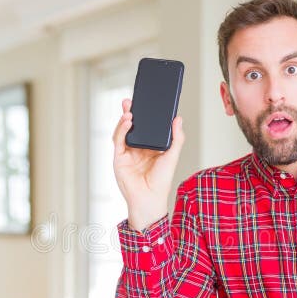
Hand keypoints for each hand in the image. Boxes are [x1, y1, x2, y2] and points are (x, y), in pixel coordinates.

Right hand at [112, 98, 185, 230]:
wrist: (150, 198)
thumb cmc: (161, 181)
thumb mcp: (172, 156)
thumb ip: (177, 138)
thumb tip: (178, 118)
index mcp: (150, 146)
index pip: (146, 126)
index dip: (146, 114)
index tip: (147, 101)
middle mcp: (137, 147)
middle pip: (132, 126)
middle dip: (130, 112)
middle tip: (132, 99)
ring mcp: (127, 152)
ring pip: (123, 130)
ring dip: (125, 119)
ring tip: (130, 109)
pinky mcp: (119, 157)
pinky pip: (118, 140)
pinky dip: (121, 129)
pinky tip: (127, 121)